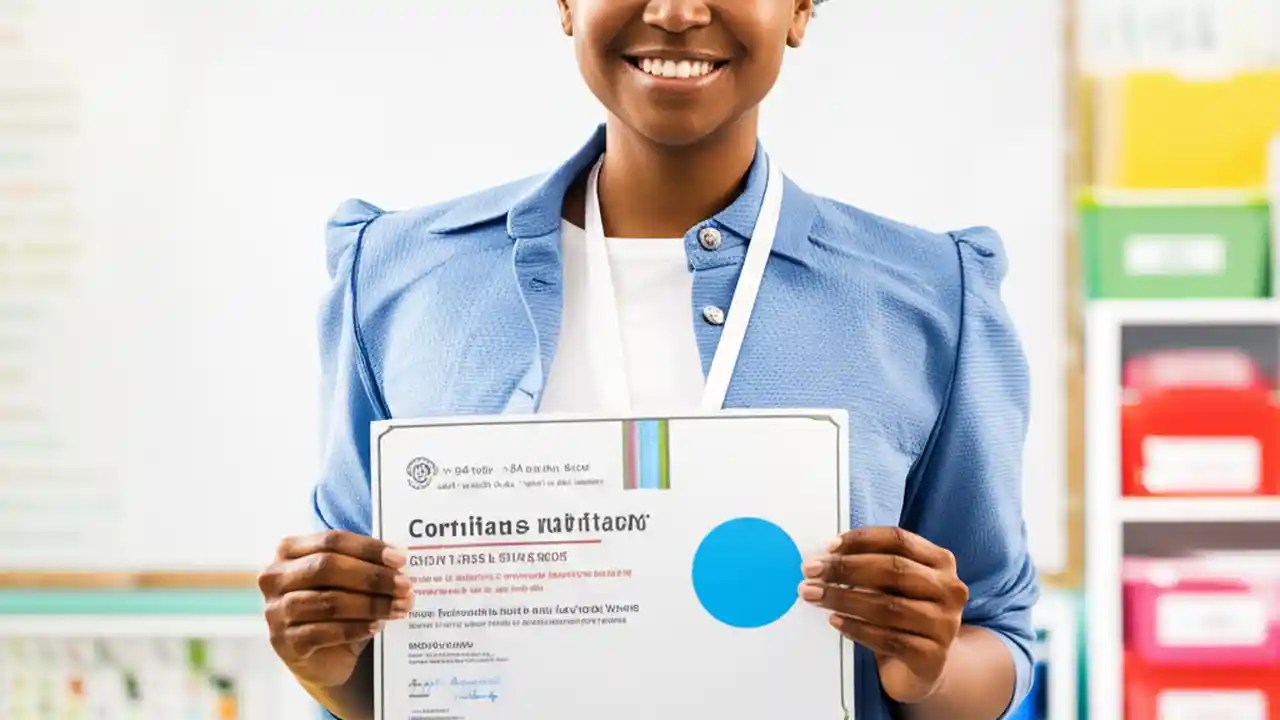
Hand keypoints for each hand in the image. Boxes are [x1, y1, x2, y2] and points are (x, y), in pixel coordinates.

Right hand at [258, 531, 413, 688]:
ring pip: (329, 601)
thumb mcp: (345, 579)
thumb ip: (361, 564)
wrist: (320, 656)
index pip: (331, 540)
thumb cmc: (335, 606)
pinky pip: (325, 632)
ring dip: (371, 605)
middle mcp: (275, 578)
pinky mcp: (285, 643)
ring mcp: (276, 612)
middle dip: (372, 577)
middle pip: (327, 567)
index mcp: (288, 551)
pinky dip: (356, 629)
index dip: (368, 548)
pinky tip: (377, 626)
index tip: (400, 560)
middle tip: (405, 585)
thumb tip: (397, 558)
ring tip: (399, 607)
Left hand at [798, 527, 967, 704]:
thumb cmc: (903, 614)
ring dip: (844, 599)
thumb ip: (869, 566)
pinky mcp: (933, 656)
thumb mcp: (893, 585)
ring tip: (814, 596)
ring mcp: (944, 624)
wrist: (925, 664)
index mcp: (940, 562)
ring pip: (888, 606)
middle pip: (893, 569)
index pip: (898, 540)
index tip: (829, 546)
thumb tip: (824, 558)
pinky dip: (857, 629)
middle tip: (812, 571)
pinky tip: (836, 621)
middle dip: (845, 569)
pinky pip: (888, 639)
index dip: (861, 540)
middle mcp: (949, 589)